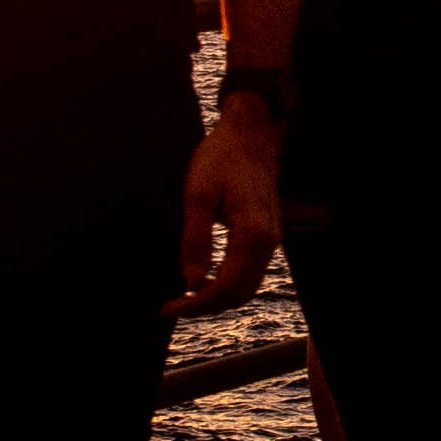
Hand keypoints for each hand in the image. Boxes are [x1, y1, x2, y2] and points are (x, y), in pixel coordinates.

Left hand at [171, 105, 283, 311]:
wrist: (250, 134)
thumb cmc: (221, 158)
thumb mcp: (198, 195)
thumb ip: (195, 239)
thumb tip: (190, 281)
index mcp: (253, 233)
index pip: (226, 287)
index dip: (196, 304)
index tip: (169, 307)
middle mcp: (269, 241)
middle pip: (239, 294)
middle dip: (206, 307)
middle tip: (172, 306)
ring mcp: (271, 239)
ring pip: (247, 287)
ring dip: (217, 298)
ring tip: (184, 298)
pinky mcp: (266, 235)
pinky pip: (249, 272)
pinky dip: (227, 285)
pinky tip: (203, 280)